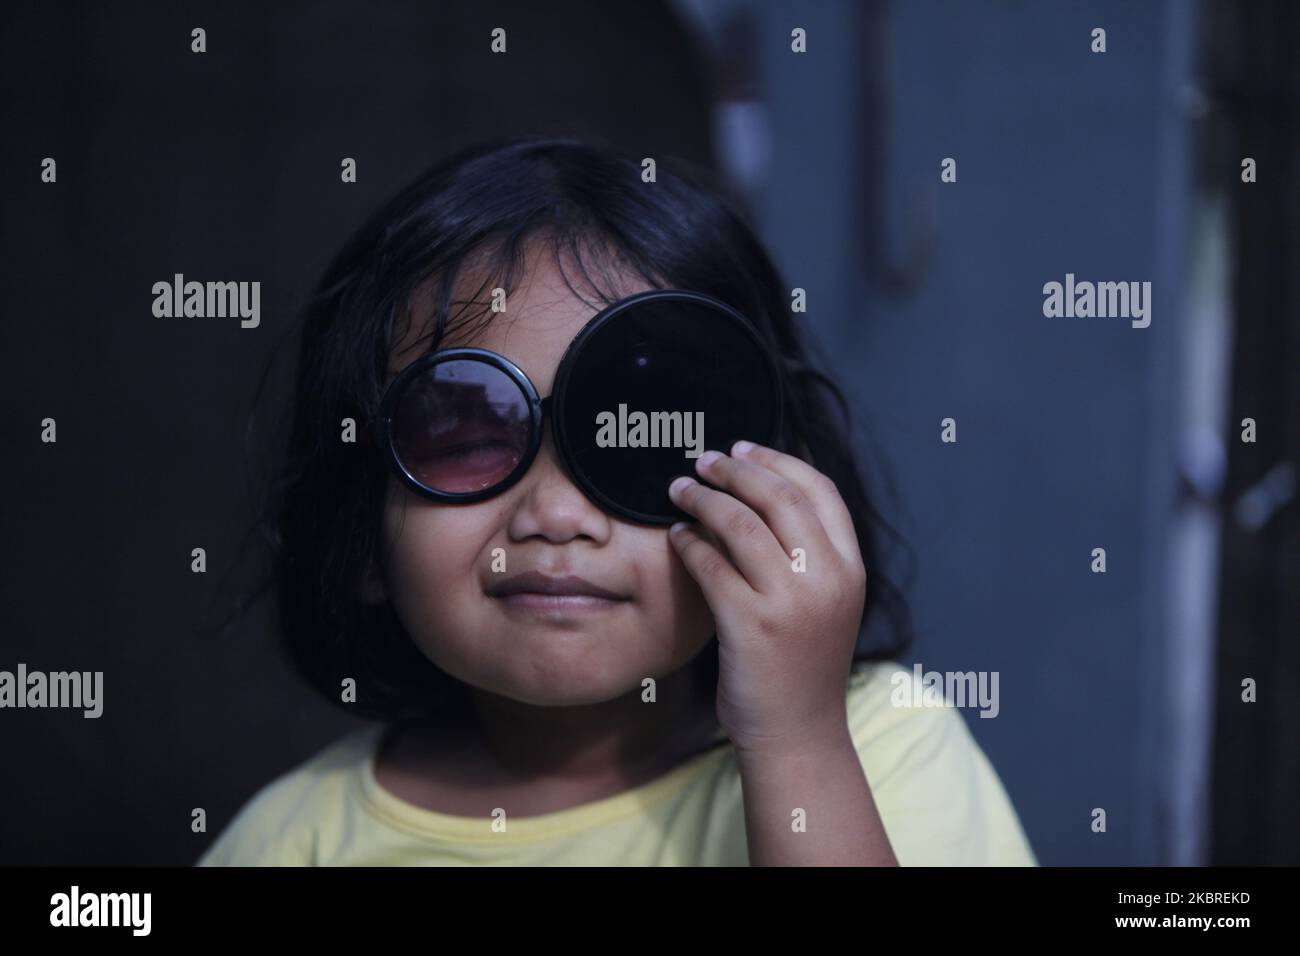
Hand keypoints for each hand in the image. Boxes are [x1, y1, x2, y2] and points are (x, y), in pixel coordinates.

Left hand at [666, 440, 866, 756]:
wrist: (797, 733)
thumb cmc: (801, 664)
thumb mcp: (823, 602)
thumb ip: (807, 553)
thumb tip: (758, 492)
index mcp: (850, 568)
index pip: (819, 489)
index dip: (777, 460)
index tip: (742, 448)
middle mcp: (827, 578)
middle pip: (778, 496)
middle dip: (735, 469)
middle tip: (702, 460)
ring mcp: (791, 601)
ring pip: (741, 522)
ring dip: (704, 498)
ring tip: (679, 490)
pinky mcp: (750, 624)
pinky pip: (710, 564)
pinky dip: (689, 543)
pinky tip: (676, 538)